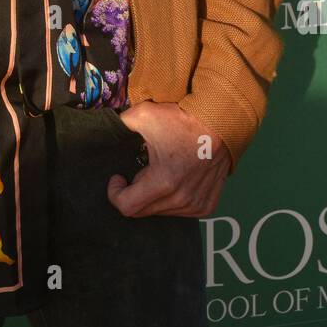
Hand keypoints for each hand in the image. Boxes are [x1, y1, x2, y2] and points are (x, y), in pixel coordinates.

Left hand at [106, 101, 230, 217]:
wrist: (220, 123)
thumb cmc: (183, 119)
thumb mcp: (144, 115)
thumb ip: (119, 123)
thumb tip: (105, 127)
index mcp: (162, 182)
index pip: (126, 206)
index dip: (115, 193)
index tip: (118, 177)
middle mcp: (180, 199)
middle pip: (142, 210)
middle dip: (134, 191)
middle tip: (140, 169)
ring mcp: (195, 205)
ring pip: (160, 211)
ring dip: (153, 196)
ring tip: (158, 171)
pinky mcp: (206, 206)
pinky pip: (180, 211)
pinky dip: (171, 199)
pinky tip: (174, 179)